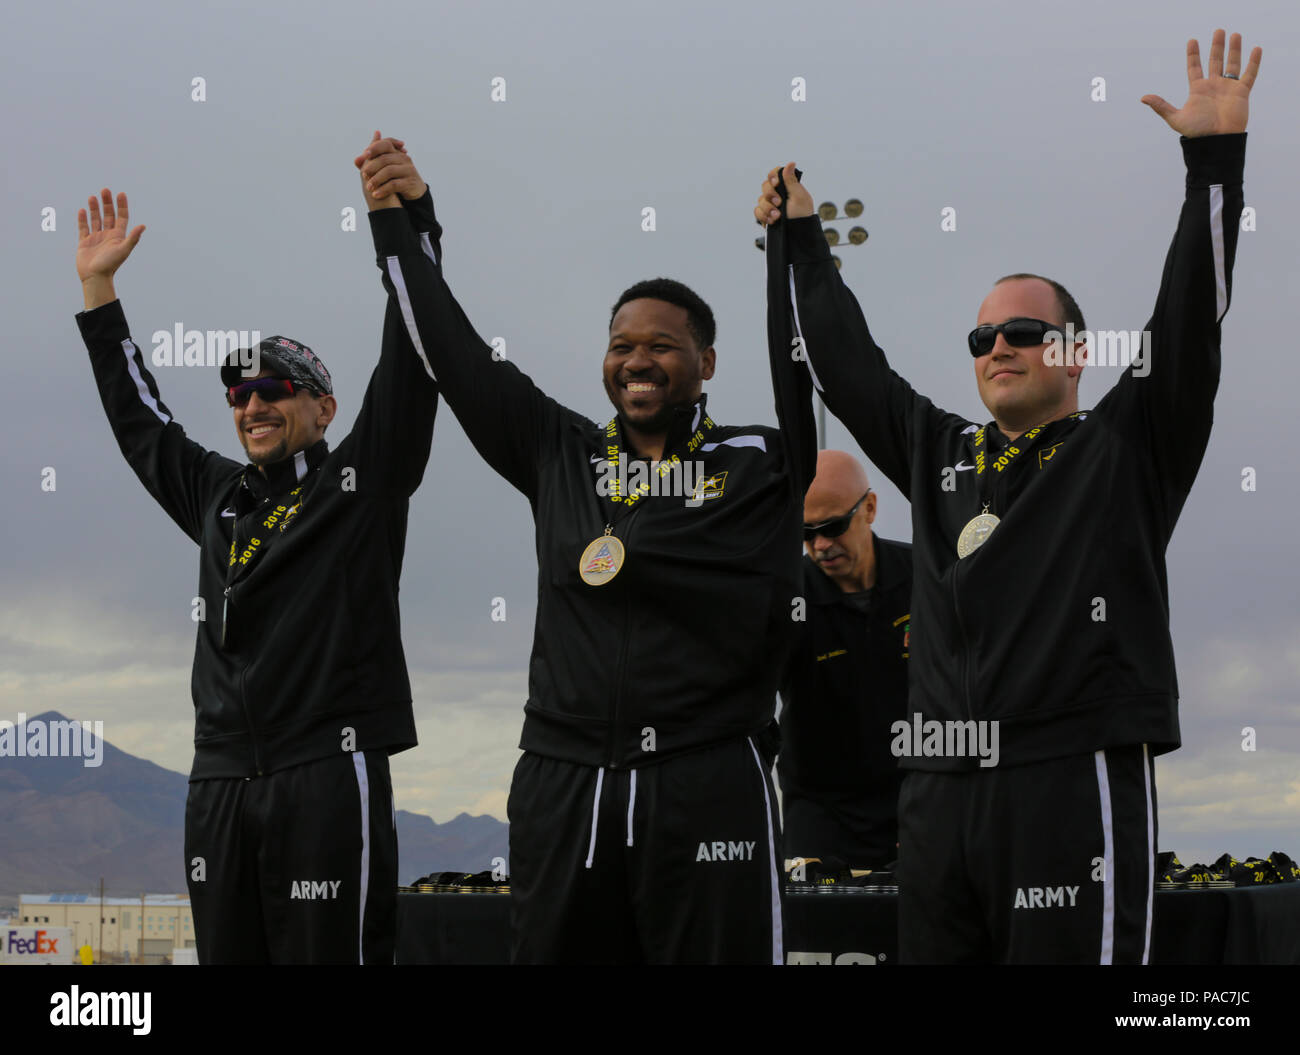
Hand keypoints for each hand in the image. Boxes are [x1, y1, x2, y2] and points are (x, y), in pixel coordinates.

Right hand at [77, 189, 143, 282]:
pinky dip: (83, 219)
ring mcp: (96, 238)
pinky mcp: (85, 242)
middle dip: (107, 203)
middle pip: (108, 215)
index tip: (121, 193)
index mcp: (118, 237)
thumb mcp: (123, 250)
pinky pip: (83, 228)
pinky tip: (82, 210)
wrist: (95, 277)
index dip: (122, 206)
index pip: (121, 217)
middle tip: (105, 190)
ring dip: (95, 208)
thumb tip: (143, 226)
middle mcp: (108, 236)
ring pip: (96, 219)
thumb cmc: (111, 265)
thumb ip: (133, 238)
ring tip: (93, 197)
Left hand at [354, 131, 427, 209]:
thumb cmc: (397, 178)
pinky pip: (394, 185)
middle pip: (385, 159)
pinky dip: (383, 190)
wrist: (414, 191)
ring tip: (368, 187)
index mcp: (397, 153)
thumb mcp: (384, 169)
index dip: (374, 148)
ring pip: (389, 171)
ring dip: (376, 179)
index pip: (386, 144)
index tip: (364, 154)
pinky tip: (376, 194)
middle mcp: (404, 159)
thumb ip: (371, 163)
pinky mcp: (410, 182)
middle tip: (363, 175)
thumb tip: (356, 160)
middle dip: (372, 167)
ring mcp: (408, 170)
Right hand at [754, 162, 812, 225]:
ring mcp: (770, 204)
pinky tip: (772, 221)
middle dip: (770, 195)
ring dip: (768, 208)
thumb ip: (791, 180)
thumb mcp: (799, 196)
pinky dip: (763, 216)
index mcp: (787, 186)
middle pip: (765, 186)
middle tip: (779, 203)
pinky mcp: (765, 215)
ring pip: (760, 200)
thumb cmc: (802, 215)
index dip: (773, 177)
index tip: (777, 184)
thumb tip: (791, 163)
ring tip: (777, 216)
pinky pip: (757, 211)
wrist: (798, 234)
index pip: (775, 174)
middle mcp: (777, 193)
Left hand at [1142, 29, 1261, 136]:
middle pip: (1215, 61)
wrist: (1216, 142)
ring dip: (1234, 49)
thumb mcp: (1176, 118)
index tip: (1192, 40)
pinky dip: (1254, 62)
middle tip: (1218, 31)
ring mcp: (1228, 88)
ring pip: (1232, 64)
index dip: (1193, 54)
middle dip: (1216, 46)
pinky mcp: (1241, 93)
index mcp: (1197, 90)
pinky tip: (1256, 49)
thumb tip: (1142, 98)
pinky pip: (1249, 74)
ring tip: (1235, 34)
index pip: (1194, 67)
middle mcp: (1213, 86)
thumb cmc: (1196, 133)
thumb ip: (1161, 106)